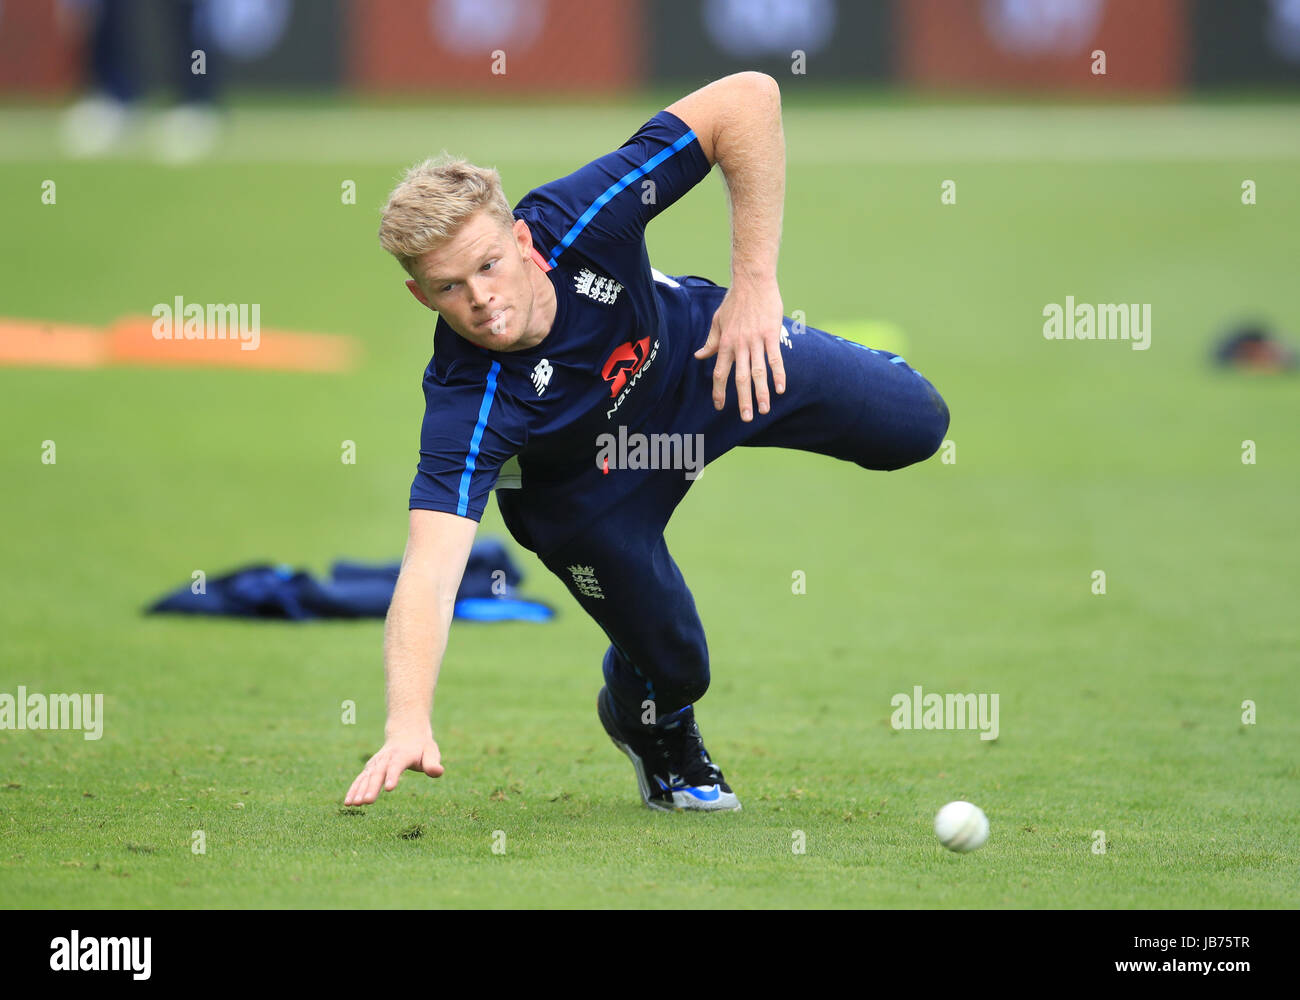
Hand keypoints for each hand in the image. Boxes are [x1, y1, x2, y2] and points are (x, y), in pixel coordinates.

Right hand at [343, 728, 443, 804]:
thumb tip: (438, 772)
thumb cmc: (421, 748)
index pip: (397, 765)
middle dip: (372, 787)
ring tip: (353, 804)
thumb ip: (432, 763)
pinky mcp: (370, 768)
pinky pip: (360, 779)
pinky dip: (353, 789)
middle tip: (367, 801)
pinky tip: (348, 803)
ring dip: (359, 790)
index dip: (393, 775)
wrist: (406, 733)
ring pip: (366, 776)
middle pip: (378, 772)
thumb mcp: (431, 752)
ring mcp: (376, 763)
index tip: (389, 788)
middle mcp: (386, 758)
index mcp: (403, 754)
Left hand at [694, 278, 785, 421]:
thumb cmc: (734, 301)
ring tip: (763, 410)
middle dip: (742, 400)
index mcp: (725, 343)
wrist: (752, 281)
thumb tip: (699, 356)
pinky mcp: (771, 334)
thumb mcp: (717, 321)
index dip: (719, 391)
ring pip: (758, 371)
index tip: (719, 406)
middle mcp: (739, 345)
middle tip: (745, 418)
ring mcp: (756, 340)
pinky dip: (778, 374)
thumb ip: (711, 341)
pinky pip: (774, 358)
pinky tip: (781, 388)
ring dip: (761, 392)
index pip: (720, 372)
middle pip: (740, 377)